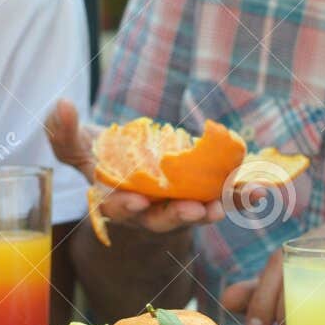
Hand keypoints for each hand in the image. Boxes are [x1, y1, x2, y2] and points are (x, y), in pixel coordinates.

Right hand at [45, 99, 224, 233]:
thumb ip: (64, 132)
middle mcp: (148, 211)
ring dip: (214, 209)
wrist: (131, 165)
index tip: (134, 202)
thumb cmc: (99, 156)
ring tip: (228, 205)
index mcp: (115, 201)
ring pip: (196, 212)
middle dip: (178, 216)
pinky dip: (242, 195)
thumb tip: (62, 105)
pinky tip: (262, 191)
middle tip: (195, 211)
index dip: (125, 206)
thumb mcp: (78, 145)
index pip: (117, 208)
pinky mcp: (202, 195)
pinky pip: (224, 197)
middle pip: (162, 219)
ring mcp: (177, 204)